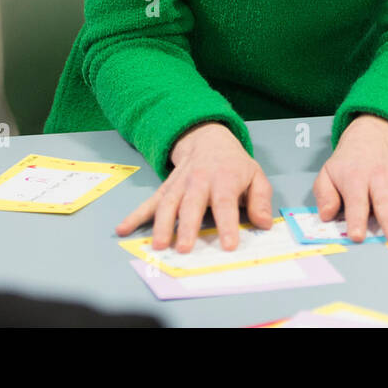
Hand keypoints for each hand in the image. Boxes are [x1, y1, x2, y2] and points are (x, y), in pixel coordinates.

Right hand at [115, 122, 273, 252]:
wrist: (208, 139)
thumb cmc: (234, 165)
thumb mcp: (256, 176)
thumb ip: (261, 200)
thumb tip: (264, 223)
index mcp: (224, 179)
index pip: (226, 203)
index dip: (227, 224)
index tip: (228, 245)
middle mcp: (199, 181)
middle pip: (192, 204)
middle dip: (187, 226)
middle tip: (184, 248)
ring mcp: (179, 184)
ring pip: (168, 204)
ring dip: (161, 224)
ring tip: (158, 245)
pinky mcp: (165, 188)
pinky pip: (149, 202)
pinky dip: (135, 215)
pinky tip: (123, 229)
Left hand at [312, 114, 387, 242]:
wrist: (370, 135)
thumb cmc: (347, 162)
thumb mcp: (327, 173)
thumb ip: (324, 194)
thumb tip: (326, 215)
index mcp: (355, 179)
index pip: (356, 201)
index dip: (356, 219)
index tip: (357, 236)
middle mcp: (379, 179)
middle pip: (385, 202)